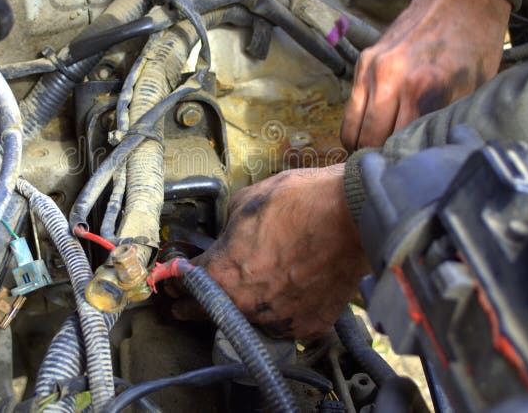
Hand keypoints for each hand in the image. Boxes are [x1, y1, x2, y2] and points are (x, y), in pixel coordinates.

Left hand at [174, 164, 369, 338]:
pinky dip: (285, 309)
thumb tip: (226, 240)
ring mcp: (279, 321)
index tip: (173, 285)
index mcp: (222, 275)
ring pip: (251, 320)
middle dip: (200, 303)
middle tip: (190, 302)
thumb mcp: (245, 203)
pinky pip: (287, 322)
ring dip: (247, 306)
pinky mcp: (309, 326)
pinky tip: (291, 290)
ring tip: (259, 285)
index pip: (184, 287)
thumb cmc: (300, 202)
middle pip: (210, 312)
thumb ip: (227, 230)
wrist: (354, 215)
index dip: (175, 283)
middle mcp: (246, 306)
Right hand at [341, 0, 510, 150]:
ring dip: (360, 144)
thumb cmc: (474, 46)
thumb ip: (445, 123)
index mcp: (422, 91)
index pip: (395, 146)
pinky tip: (374, 128)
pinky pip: (351, 106)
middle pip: (367, 141)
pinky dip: (358, 123)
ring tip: (375, 152)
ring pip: (351, 128)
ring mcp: (371, 70)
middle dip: (376, 158)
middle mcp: (390, 80)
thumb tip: (428, 158)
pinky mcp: (363, 61)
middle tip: (389, 167)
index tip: (404, 174)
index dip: (398, 164)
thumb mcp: (472, 90)